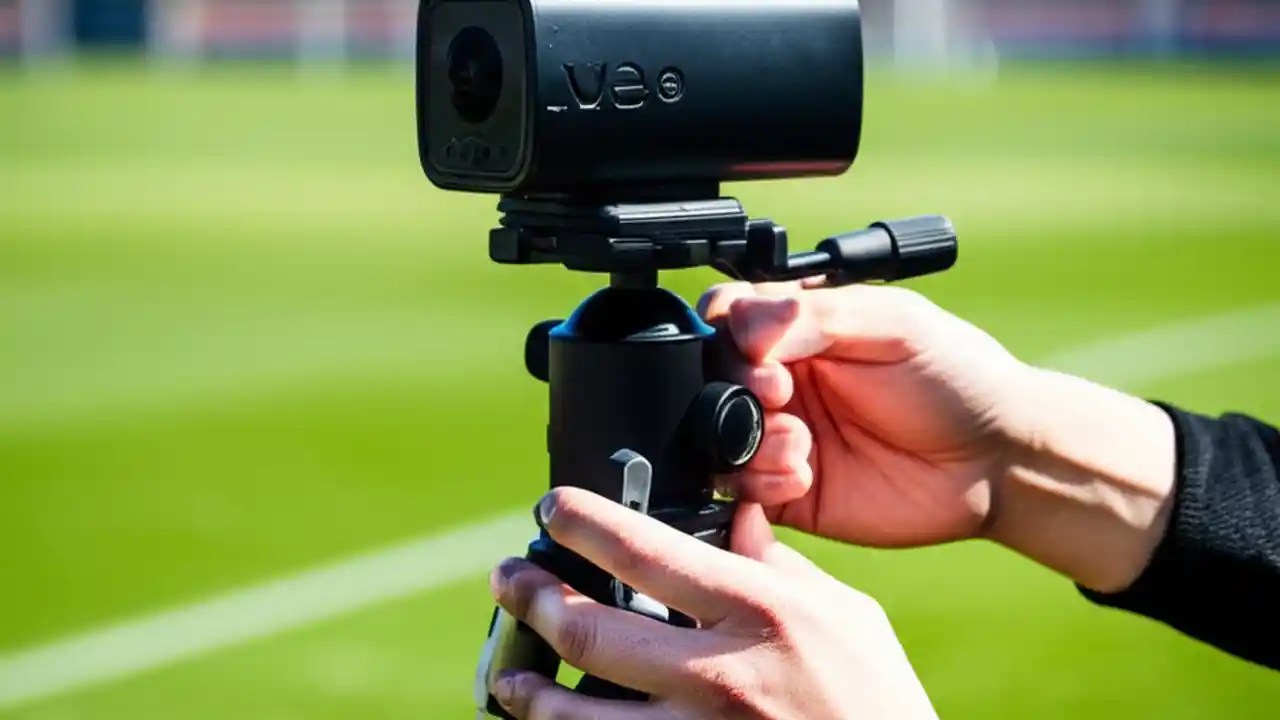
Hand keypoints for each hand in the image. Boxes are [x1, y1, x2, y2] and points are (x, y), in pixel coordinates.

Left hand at [488, 487, 937, 719]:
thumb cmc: (877, 701)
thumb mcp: (849, 617)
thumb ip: (781, 568)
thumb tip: (739, 521)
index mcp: (759, 612)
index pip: (645, 550)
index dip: (582, 522)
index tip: (552, 509)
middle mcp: (720, 675)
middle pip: (590, 631)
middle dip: (532, 599)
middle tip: (509, 580)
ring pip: (575, 716)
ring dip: (527, 691)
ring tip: (508, 673)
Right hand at [700, 281, 1028, 547]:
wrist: (997, 460)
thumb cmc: (956, 377)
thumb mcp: (891, 324)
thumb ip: (812, 315)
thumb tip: (740, 321)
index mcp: (797, 329)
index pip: (724, 318)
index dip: (725, 336)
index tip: (762, 354)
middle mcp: (780, 381)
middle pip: (707, 380)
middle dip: (734, 392)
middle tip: (781, 395)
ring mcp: (781, 437)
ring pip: (715, 440)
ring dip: (748, 443)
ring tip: (801, 447)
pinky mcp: (788, 495)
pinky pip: (741, 492)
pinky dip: (759, 484)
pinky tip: (803, 476)